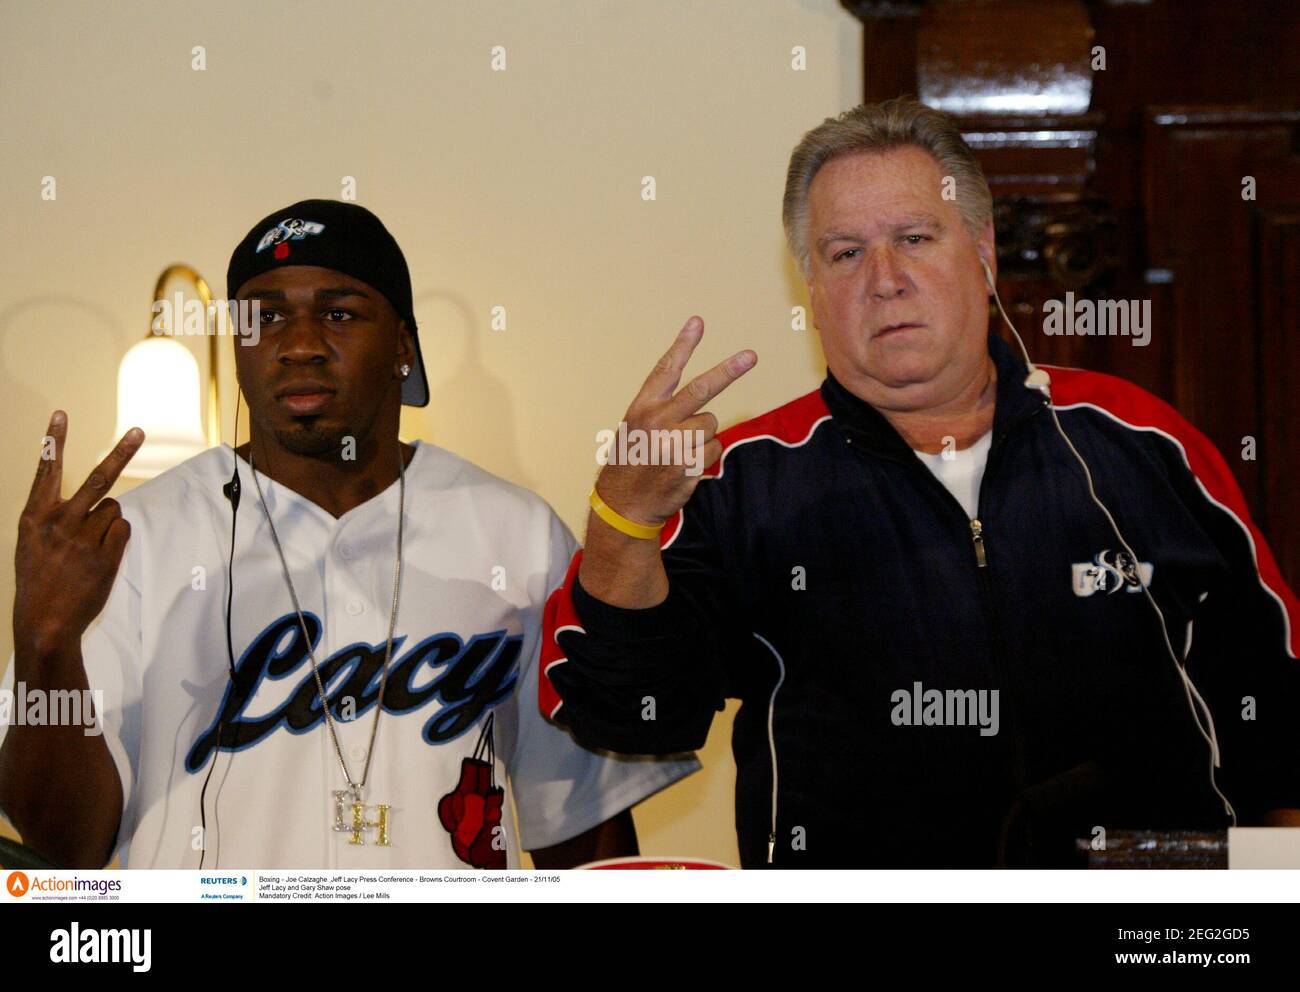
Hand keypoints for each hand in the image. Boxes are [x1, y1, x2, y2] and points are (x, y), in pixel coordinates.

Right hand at [14, 412, 142, 655]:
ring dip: (107, 520)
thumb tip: (97, 503)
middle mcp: (59, 523)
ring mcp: (83, 540)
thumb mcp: (32, 543)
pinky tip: (99, 555)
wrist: (44, 622)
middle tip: (139, 432)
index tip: (61, 414)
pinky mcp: (105, 556)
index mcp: (34, 517)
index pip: (46, 471)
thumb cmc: (38, 580)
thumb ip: (55, 518)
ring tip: (87, 545)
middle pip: (98, 480)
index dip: (54, 441)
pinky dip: (116, 536)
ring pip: (113, 508)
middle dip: (121, 453)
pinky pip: (122, 530)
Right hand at [594, 316, 754, 527]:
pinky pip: (713, 449)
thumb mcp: (636, 428)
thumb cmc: (631, 462)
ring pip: (710, 425)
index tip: (697, 322)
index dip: (683, 345)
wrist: (623, 504)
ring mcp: (673, 443)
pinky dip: (705, 457)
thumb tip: (703, 399)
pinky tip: (684, 467)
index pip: (666, 370)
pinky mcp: (688, 464)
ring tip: (678, 451)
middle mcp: (658, 421)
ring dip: (702, 437)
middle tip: (751, 356)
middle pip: (701, 390)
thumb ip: (663, 409)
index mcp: (642, 407)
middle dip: (729, 371)